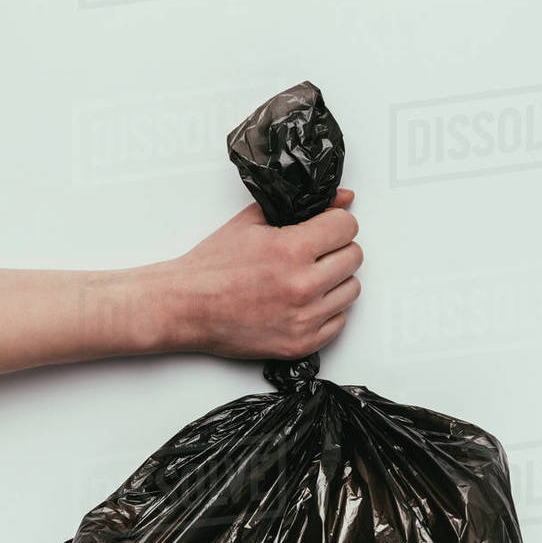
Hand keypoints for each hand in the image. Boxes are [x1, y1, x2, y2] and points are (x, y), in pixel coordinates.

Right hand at [168, 188, 361, 358]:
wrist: (186, 307)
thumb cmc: (213, 266)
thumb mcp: (253, 221)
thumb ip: (301, 206)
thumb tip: (343, 198)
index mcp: (292, 250)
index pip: (347, 227)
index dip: (336, 223)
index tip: (325, 227)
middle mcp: (302, 286)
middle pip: (354, 257)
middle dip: (337, 249)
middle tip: (315, 251)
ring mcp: (304, 319)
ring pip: (352, 290)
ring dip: (335, 280)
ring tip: (307, 276)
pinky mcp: (301, 344)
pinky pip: (339, 321)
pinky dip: (326, 310)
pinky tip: (304, 301)